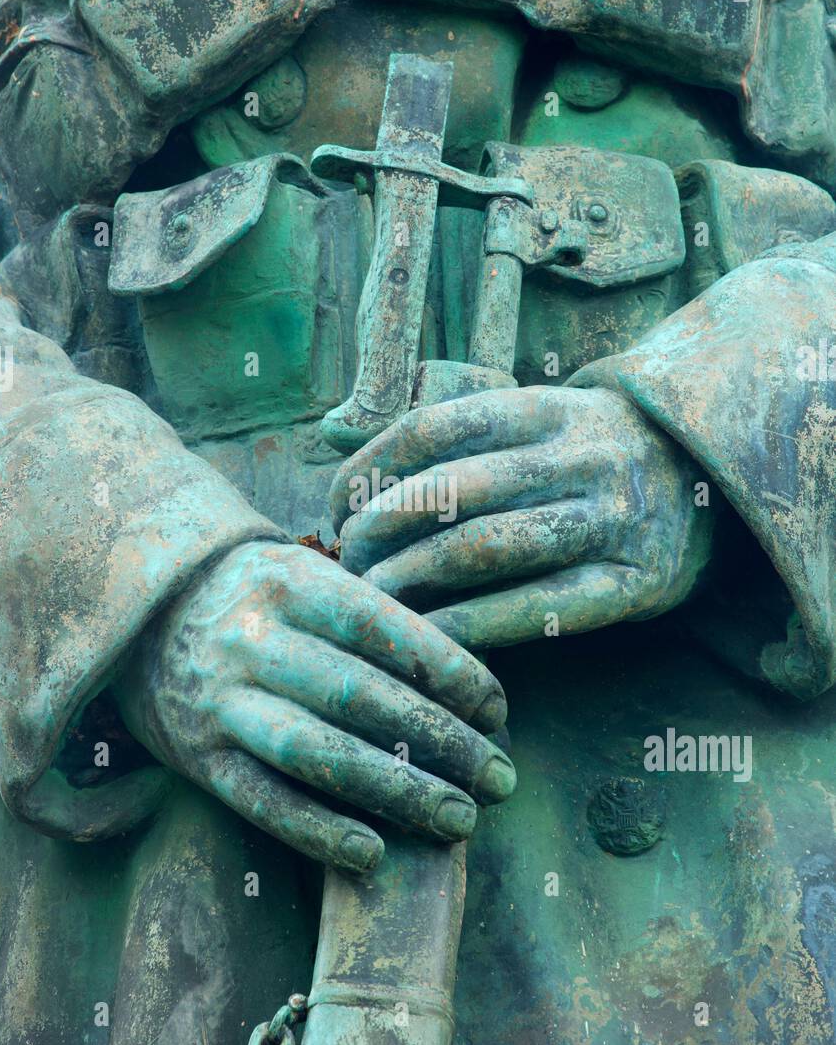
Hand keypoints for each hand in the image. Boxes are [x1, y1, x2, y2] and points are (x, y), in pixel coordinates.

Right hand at [112, 541, 513, 872]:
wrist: (146, 615)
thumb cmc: (263, 601)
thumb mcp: (311, 582)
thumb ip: (378, 625)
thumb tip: (474, 697)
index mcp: (291, 583)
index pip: (384, 630)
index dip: (449, 674)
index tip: (498, 713)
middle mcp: (251, 639)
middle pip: (359, 696)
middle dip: (442, 744)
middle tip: (501, 780)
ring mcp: (219, 701)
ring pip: (316, 752)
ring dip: (396, 792)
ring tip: (460, 821)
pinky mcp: (196, 756)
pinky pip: (261, 800)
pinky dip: (318, 830)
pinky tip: (374, 855)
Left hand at [330, 386, 712, 649]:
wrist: (707, 483)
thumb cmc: (590, 456)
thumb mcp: (541, 419)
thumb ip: (463, 436)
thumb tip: (342, 460)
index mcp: (549, 408)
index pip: (435, 428)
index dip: (371, 469)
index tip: (336, 506)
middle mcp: (582, 457)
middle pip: (452, 491)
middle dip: (381, 530)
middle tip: (348, 559)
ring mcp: (611, 522)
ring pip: (488, 550)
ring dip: (414, 580)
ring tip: (374, 599)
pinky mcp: (633, 584)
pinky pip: (538, 610)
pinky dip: (473, 626)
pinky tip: (431, 636)